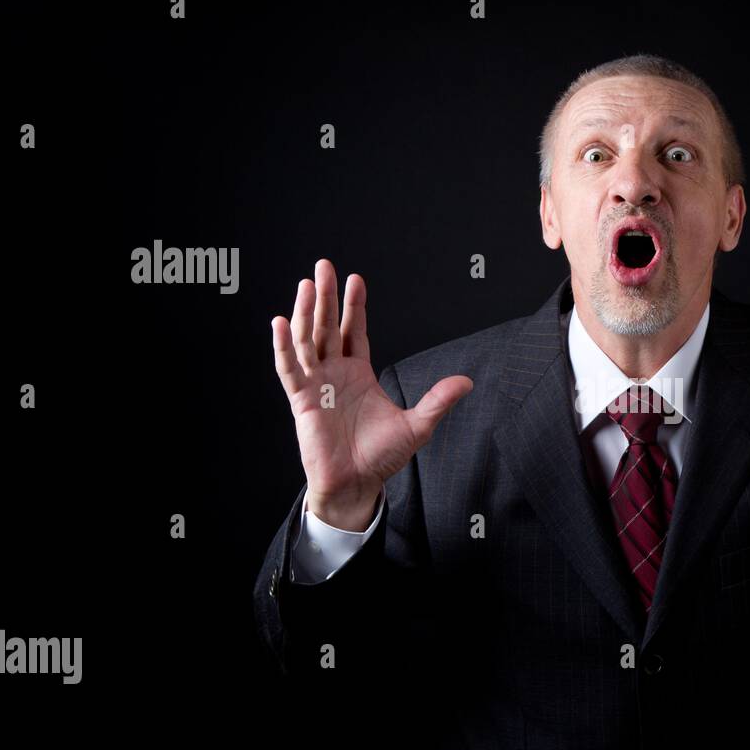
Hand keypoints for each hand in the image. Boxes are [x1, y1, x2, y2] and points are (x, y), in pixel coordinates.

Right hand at [270, 258, 473, 528]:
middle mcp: (334, 373)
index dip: (354, 306)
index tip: (355, 279)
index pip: (354, 331)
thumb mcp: (417, 425)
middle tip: (324, 266)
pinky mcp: (301, 400)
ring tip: (306, 284)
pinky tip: (282, 322)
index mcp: (359, 373)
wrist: (357, 483)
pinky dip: (284, 346)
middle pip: (328, 326)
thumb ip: (438, 401)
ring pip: (307, 340)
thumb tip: (467, 382)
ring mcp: (316, 384)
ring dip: (306, 312)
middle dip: (326, 297)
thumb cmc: (381, 456)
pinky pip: (289, 368)